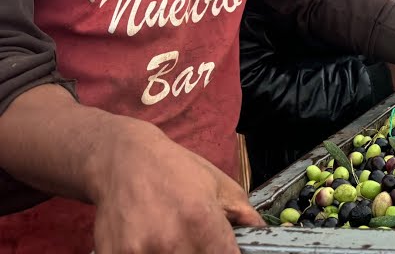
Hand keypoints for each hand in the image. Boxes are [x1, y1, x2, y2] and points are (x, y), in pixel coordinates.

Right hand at [89, 118, 263, 252]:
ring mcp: (139, 252)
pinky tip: (150, 241)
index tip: (226, 249)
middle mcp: (170, 240)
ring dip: (176, 253)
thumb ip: (244, 216)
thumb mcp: (221, 186)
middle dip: (202, 253)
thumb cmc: (175, 169)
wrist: (123, 159)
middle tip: (198, 239)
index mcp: (201, 221)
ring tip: (171, 237)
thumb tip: (262, 235)